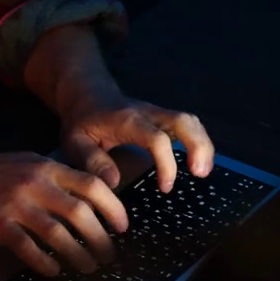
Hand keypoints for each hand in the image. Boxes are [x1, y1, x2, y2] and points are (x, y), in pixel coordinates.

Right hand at [0, 150, 130, 276]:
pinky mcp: (0, 225)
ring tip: (87, 267)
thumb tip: (93, 200)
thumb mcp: (31, 164)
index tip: (123, 226)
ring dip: (78, 255)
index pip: (91, 185)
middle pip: (80, 213)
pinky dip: (45, 263)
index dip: (113, 207)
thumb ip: (59, 179)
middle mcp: (35, 184)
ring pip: (58, 234)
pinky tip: (54, 270)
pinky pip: (28, 249)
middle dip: (100, 238)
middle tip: (108, 255)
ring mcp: (17, 204)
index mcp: (48, 167)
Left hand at [60, 95, 214, 193]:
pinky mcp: (162, 117)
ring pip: (189, 120)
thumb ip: (91, 160)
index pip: (156, 138)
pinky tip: (200, 161)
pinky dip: (199, 140)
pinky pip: (187, 124)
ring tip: (204, 171)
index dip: (166, 163)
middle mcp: (147, 113)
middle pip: (183, 121)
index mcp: (127, 120)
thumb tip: (113, 182)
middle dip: (198, 146)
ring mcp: (157, 112)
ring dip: (203, 143)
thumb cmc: (81, 120)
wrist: (86, 93)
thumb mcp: (74, 140)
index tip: (165, 187)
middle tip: (201, 174)